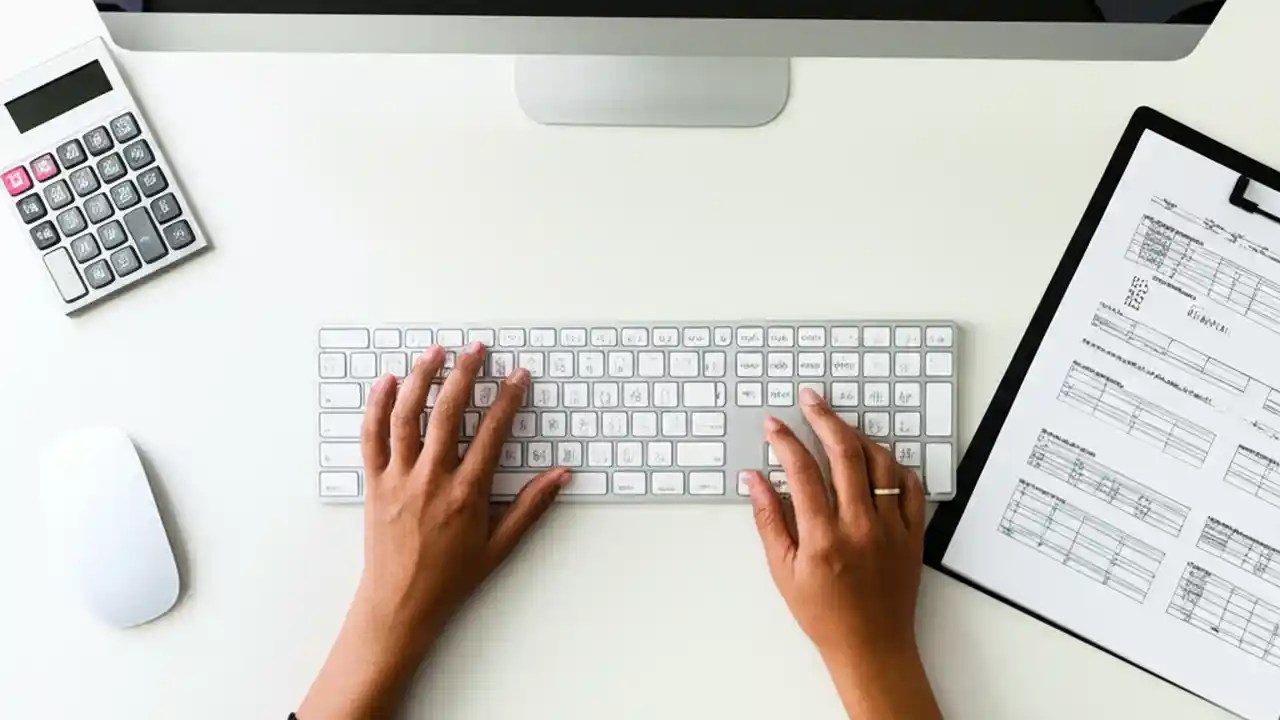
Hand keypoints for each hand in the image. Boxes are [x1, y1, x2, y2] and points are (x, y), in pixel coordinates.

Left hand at [299, 342, 569, 719]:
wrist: (400, 603)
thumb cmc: (451, 577)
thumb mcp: (500, 546)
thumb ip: (531, 507)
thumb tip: (560, 476)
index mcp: (467, 494)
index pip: (492, 433)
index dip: (508, 399)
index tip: (518, 376)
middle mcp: (432, 480)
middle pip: (449, 413)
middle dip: (465, 375)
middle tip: (477, 350)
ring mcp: (399, 479)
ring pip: (408, 416)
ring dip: (421, 379)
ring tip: (435, 353)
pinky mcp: (374, 484)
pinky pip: (372, 437)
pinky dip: (377, 406)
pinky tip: (387, 382)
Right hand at [744, 388, 940, 719]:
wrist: (872, 645)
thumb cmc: (823, 613)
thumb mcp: (783, 570)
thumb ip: (769, 520)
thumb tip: (755, 479)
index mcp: (823, 537)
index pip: (802, 471)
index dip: (784, 440)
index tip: (774, 425)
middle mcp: (860, 526)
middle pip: (845, 453)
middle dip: (823, 418)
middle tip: (810, 400)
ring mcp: (891, 527)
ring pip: (881, 462)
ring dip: (858, 436)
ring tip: (839, 426)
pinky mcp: (913, 533)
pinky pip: (910, 485)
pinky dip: (893, 464)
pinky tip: (876, 458)